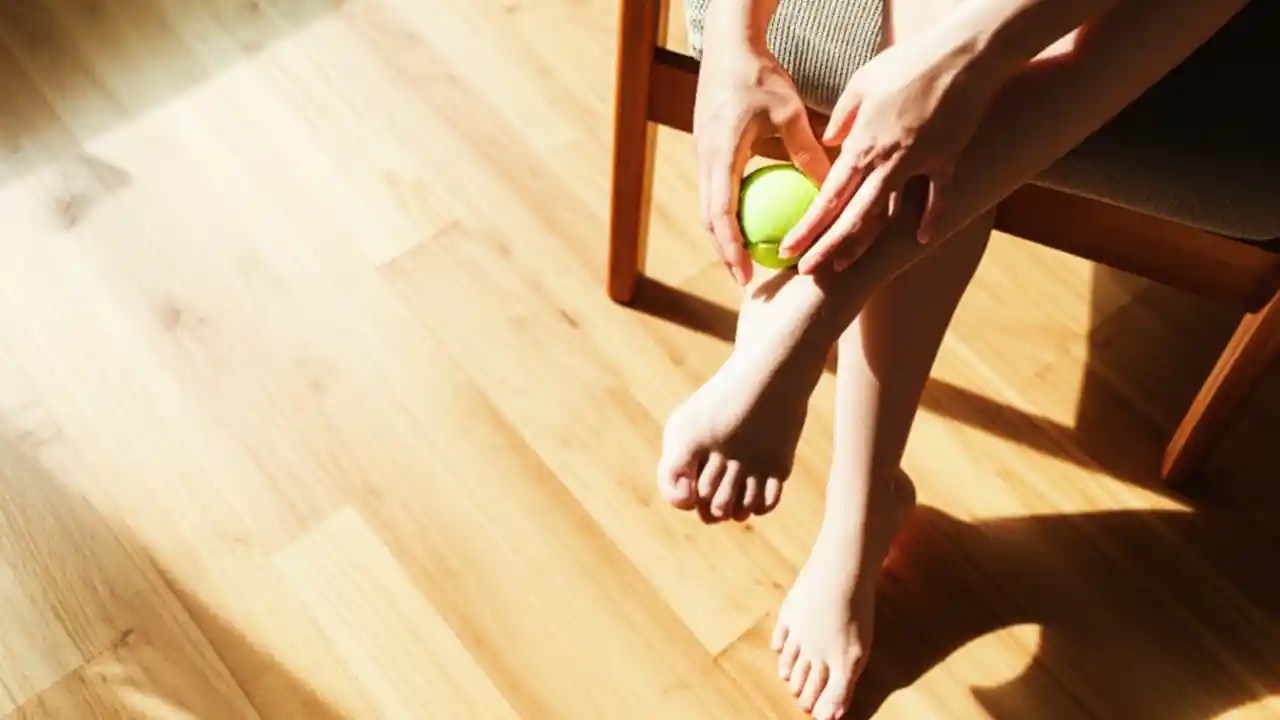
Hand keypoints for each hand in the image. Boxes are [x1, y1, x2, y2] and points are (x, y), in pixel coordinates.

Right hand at [694, 32, 829, 285]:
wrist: (728, 44)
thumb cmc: (761, 75)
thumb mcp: (789, 113)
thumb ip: (806, 153)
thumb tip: (831, 191)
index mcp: (721, 154)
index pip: (721, 213)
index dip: (732, 248)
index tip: (746, 274)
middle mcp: (706, 159)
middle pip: (710, 219)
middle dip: (725, 253)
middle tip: (745, 280)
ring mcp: (703, 154)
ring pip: (711, 206)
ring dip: (726, 235)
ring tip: (747, 259)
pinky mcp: (708, 148)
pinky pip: (718, 188)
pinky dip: (730, 211)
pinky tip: (753, 221)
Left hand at [779, 31, 996, 273]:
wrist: (964, 54)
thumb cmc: (910, 62)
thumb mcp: (863, 82)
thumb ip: (842, 116)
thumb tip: (830, 141)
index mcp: (861, 143)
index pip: (827, 195)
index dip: (806, 226)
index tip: (786, 248)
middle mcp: (885, 160)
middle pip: (850, 215)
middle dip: (824, 247)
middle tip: (804, 271)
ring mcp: (918, 164)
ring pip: (884, 214)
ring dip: (862, 244)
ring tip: (842, 267)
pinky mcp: (947, 160)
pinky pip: (938, 197)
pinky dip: (931, 218)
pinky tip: (922, 239)